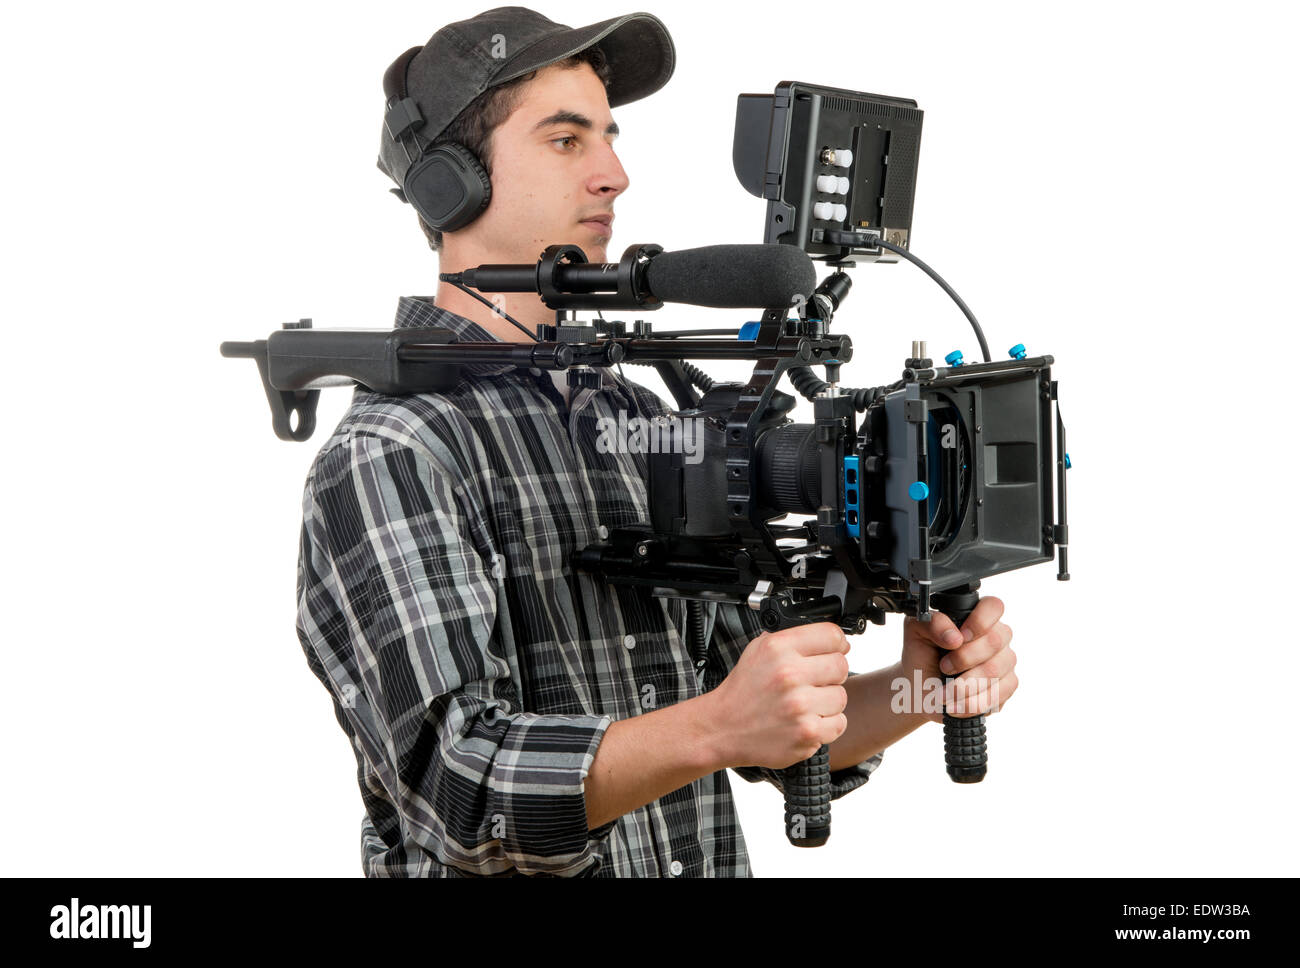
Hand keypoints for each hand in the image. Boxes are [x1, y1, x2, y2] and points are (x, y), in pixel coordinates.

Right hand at [706, 622, 850, 769]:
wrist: (722, 728)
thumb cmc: (743, 691)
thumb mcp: (758, 650)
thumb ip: (793, 640)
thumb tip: (833, 640)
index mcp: (778, 648)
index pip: (831, 636)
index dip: (837, 643)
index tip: (835, 650)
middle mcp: (789, 674)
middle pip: (841, 665)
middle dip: (831, 674)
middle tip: (815, 681)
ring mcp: (799, 706)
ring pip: (841, 696)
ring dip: (828, 701)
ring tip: (806, 704)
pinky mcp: (806, 733)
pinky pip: (838, 723)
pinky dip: (827, 725)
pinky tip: (807, 721)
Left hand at [900, 596, 1017, 723]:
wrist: (919, 689)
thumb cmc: (921, 656)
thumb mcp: (916, 632)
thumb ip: (932, 623)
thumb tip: (954, 636)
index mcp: (976, 617)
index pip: (993, 606)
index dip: (979, 622)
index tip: (957, 639)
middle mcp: (996, 637)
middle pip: (995, 641)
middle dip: (964, 659)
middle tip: (943, 667)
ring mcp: (1005, 662)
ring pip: (995, 671)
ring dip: (963, 685)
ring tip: (943, 693)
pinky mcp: (1006, 687)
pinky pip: (997, 695)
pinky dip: (970, 703)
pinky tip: (954, 705)